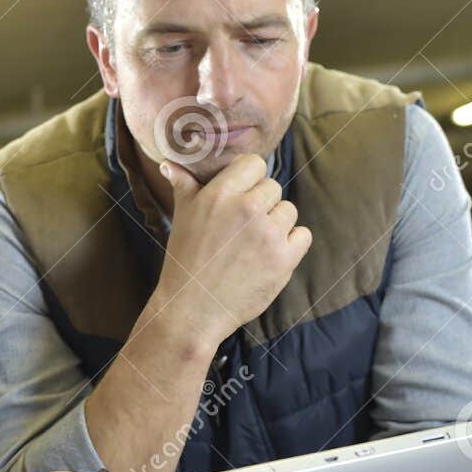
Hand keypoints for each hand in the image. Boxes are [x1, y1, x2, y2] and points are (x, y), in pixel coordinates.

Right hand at [154, 154, 312, 345]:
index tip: (241, 195)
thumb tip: (168, 162)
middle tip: (243, 227)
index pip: (254, 164)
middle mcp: (246, 209)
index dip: (250, 179)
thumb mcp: (181, 217)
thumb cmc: (186, 261)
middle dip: (262, 204)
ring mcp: (268, 234)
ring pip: (289, 210)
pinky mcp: (284, 258)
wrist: (192, 309)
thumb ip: (183, 185)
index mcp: (220, 194)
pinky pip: (303, 235)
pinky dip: (291, 244)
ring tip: (254, 243)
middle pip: (273, 187)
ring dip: (277, 224)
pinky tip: (270, 254)